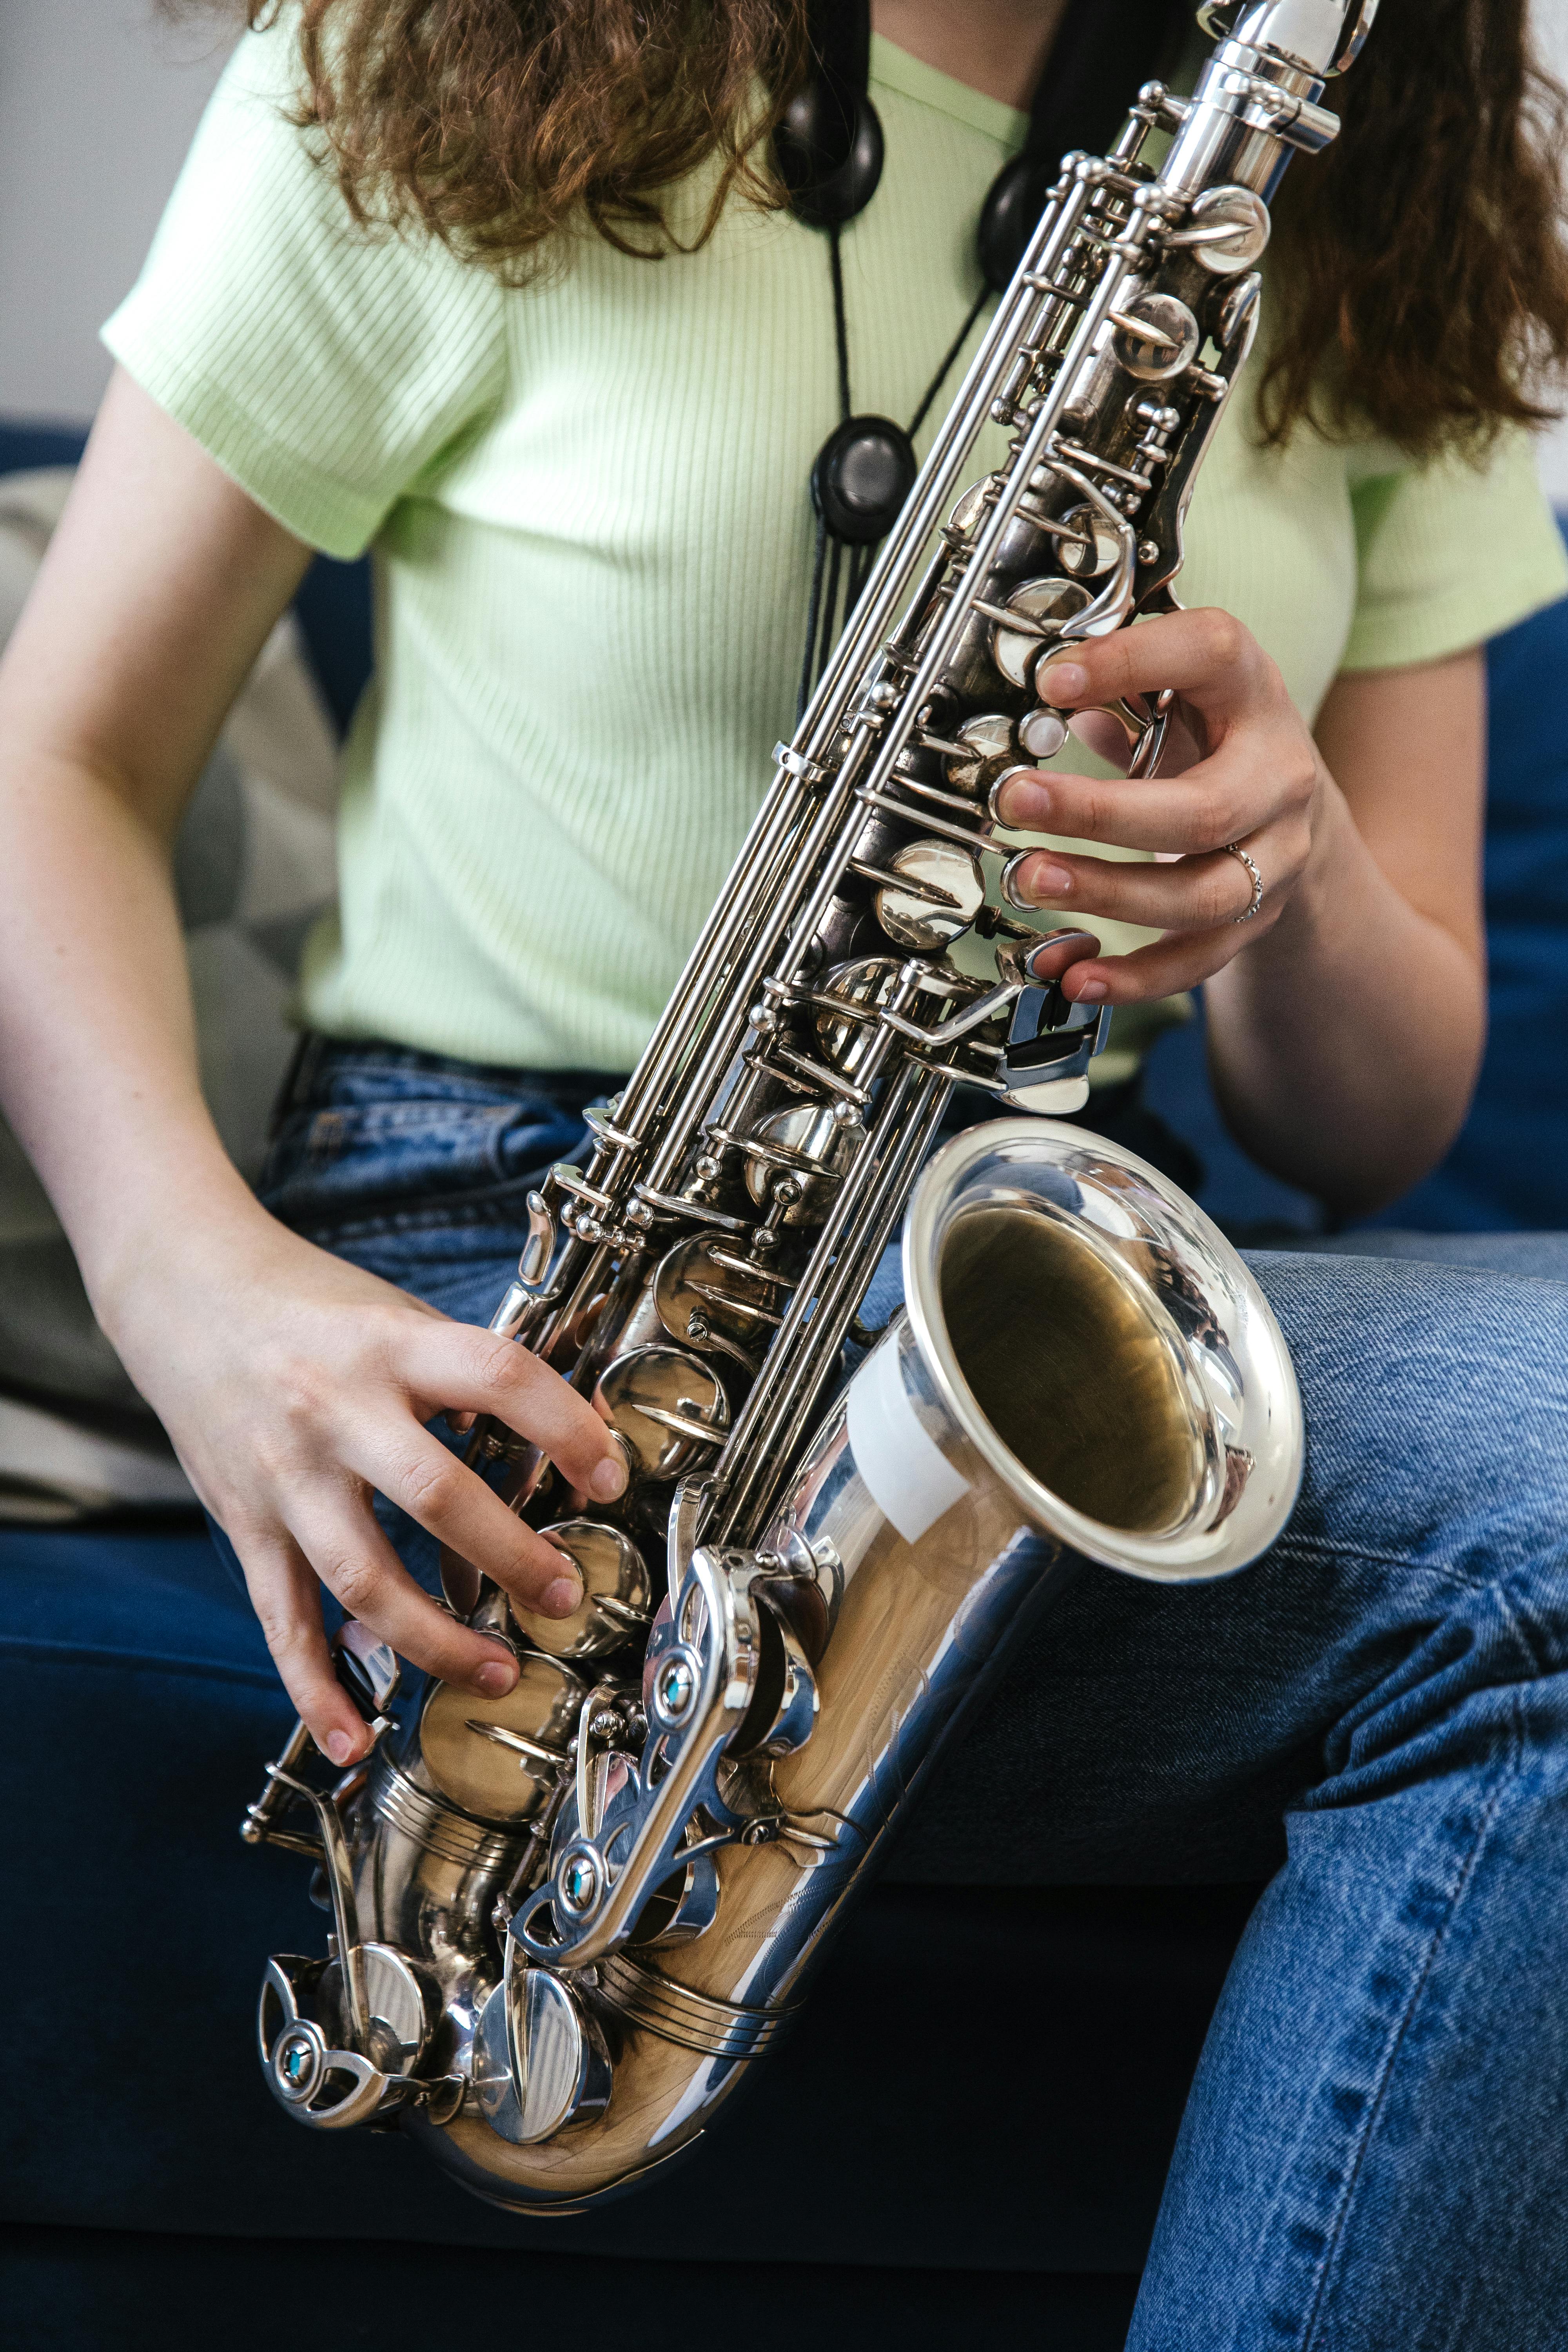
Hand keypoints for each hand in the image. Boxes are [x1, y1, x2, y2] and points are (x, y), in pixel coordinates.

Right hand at [105, 1202, 627, 1765]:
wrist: (188, 1290)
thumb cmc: (310, 1303)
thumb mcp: (400, 1313)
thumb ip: (470, 1369)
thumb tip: (571, 1426)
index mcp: (391, 1346)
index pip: (499, 1377)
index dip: (566, 1427)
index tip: (611, 1476)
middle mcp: (335, 1411)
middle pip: (434, 1495)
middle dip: (512, 1556)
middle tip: (564, 1595)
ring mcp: (286, 1475)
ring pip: (362, 1578)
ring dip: (435, 1638)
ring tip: (498, 1669)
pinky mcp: (246, 1522)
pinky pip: (283, 1618)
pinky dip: (316, 1687)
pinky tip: (353, 1736)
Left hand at [995, 607, 1325, 1004]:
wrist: (1286, 798)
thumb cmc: (1211, 732)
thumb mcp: (1177, 686)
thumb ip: (1117, 681)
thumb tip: (1035, 688)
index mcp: (1252, 692)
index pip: (1211, 656)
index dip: (1133, 661)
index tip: (1053, 681)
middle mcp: (1278, 776)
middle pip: (1204, 810)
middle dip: (1100, 813)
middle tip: (1016, 800)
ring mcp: (1275, 856)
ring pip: (1203, 895)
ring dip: (1108, 893)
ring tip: (1031, 880)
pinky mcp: (1257, 917)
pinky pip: (1199, 959)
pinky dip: (1135, 978)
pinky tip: (1076, 976)